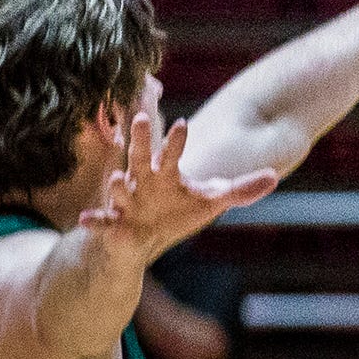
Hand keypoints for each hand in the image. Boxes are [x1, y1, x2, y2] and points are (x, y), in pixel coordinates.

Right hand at [78, 114, 276, 259]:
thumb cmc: (176, 211)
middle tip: (137, 119)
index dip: (177, 138)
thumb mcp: (210, 202)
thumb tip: (273, 177)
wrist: (141, 239)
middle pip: (141, 157)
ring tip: (117, 178)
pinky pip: (102, 223)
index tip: (183, 123)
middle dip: (140, 140)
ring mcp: (126, 202)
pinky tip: (85, 221)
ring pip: (120, 188)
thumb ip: (240, 189)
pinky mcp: (113, 225)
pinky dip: (94, 222)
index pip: (172, 150)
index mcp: (165, 171)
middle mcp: (142, 181)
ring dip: (118, 184)